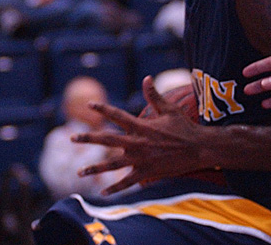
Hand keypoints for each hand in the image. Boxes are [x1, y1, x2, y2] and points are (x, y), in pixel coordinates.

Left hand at [71, 76, 210, 194]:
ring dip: (95, 168)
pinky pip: (127, 182)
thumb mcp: (169, 109)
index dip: (102, 109)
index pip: (117, 115)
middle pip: (107, 140)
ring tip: (79, 172)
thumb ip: (154, 95)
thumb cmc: (184, 127)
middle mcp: (137, 143)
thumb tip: (147, 78)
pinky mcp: (147, 173)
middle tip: (72, 137)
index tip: (89, 105)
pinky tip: (103, 192)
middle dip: (88, 139)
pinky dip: (115, 188)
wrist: (199, 149)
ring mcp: (141, 160)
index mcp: (141, 126)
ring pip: (112, 165)